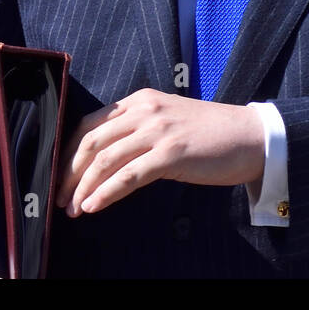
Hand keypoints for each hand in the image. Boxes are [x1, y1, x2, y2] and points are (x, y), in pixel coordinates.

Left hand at [56, 89, 264, 217]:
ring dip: (83, 188)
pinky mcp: (170, 154)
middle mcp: (145, 111)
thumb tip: (105, 161)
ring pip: (105, 160)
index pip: (90, 124)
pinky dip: (105, 193)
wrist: (249, 137)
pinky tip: (93, 207)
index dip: (69, 152)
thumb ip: (138, 131)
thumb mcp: (168, 121)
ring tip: (73, 209)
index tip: (59, 176)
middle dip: (69, 172)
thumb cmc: (210, 134)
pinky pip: (128, 176)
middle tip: (59, 197)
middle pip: (91, 142)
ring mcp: (158, 131)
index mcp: (140, 100)